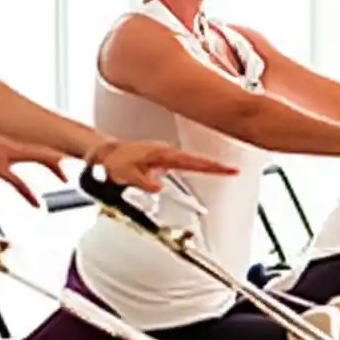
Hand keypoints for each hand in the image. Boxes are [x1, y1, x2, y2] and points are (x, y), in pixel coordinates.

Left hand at [85, 140, 238, 192]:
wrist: (104, 154)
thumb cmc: (114, 161)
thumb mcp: (126, 174)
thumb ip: (143, 181)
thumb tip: (158, 186)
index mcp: (163, 155)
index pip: (194, 162)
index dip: (214, 167)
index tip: (232, 170)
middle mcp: (167, 152)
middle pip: (198, 160)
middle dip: (216, 165)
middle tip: (234, 170)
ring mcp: (166, 154)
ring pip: (191, 162)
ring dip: (206, 167)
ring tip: (224, 171)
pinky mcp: (163, 159)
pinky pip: (182, 164)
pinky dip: (194, 167)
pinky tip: (201, 170)